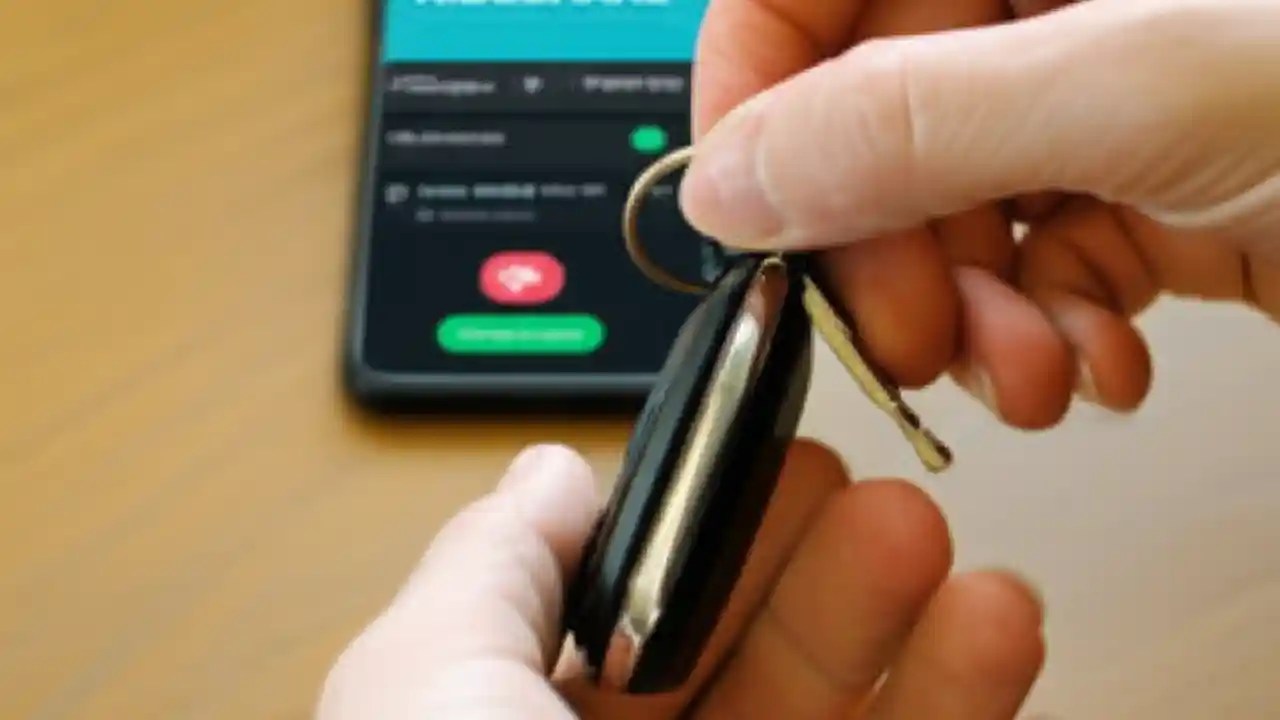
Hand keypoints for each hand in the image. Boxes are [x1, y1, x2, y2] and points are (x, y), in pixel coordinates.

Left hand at [317, 443, 1043, 718]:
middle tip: (866, 490)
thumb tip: (551, 474)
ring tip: (934, 546)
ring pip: (837, 717)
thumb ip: (486, 567)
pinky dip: (958, 702)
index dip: (697, 523)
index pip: (627, 605)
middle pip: (741, 654)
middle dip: (808, 562)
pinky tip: (992, 623)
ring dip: (896, 626)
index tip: (763, 451)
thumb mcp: (424, 689)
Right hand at [680, 0, 1279, 429]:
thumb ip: (916, 123)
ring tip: (1030, 367)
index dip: (756, 94)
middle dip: (880, 251)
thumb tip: (735, 177)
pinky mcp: (1142, 193)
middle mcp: (1041, 13)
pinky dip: (1047, 336)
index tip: (751, 211)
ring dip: (970, 320)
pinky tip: (1096, 356)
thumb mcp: (1144, 87)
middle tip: (905, 330)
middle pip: (868, 123)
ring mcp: (1092, 108)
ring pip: (943, 218)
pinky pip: (1032, 268)